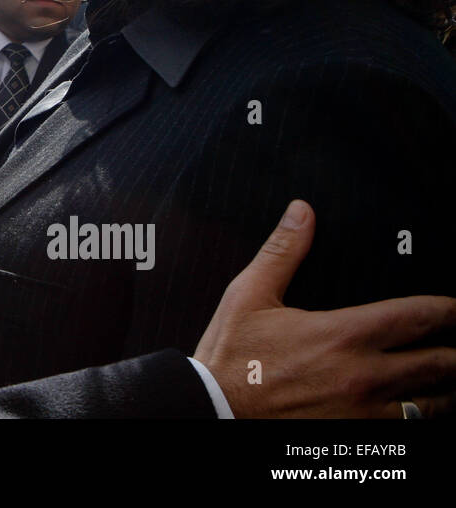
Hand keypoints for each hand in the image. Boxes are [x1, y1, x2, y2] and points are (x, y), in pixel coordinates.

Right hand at [194, 199, 455, 417]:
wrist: (214, 409)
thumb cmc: (230, 356)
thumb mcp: (249, 295)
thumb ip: (283, 252)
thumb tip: (301, 212)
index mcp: (343, 334)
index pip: (418, 317)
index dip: (448, 309)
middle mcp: (364, 375)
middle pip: (440, 363)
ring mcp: (364, 411)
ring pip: (432, 403)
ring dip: (447, 387)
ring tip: (450, 377)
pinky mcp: (356, 436)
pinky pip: (409, 429)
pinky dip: (422, 416)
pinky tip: (420, 407)